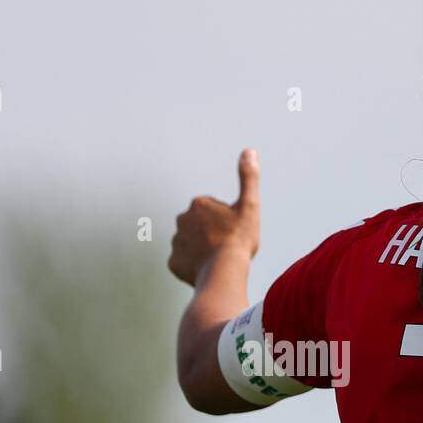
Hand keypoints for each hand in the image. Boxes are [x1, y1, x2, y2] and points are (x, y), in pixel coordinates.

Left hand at [168, 148, 260, 286]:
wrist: (223, 272)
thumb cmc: (238, 239)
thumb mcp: (249, 205)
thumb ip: (249, 177)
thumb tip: (249, 150)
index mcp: (199, 204)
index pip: (213, 211)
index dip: (226, 222)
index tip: (233, 232)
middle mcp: (182, 220)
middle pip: (199, 227)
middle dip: (210, 235)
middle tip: (225, 247)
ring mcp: (176, 242)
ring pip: (191, 245)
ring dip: (201, 251)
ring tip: (216, 261)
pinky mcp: (173, 263)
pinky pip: (183, 263)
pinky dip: (193, 267)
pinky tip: (205, 270)